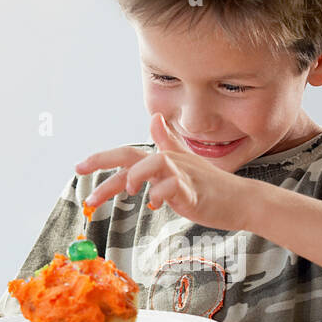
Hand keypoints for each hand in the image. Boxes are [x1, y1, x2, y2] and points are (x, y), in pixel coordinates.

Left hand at [74, 113, 252, 230]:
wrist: (242, 200)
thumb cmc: (210, 185)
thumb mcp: (183, 163)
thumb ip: (166, 142)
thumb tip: (154, 117)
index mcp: (162, 159)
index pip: (126, 154)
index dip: (101, 158)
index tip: (79, 167)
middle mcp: (169, 162)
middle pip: (131, 155)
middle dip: (103, 161)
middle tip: (79, 172)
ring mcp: (182, 175)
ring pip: (154, 164)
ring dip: (136, 175)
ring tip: (129, 189)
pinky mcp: (195, 191)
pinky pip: (174, 187)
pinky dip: (161, 193)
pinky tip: (153, 204)